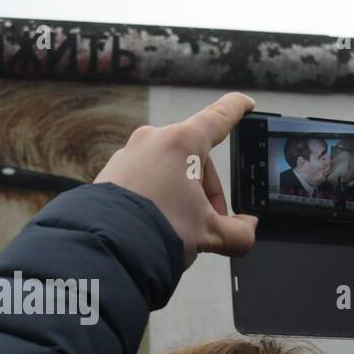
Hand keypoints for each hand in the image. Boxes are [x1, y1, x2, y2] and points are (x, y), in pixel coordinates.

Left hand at [95, 92, 258, 266]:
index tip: (246, 104)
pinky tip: (156, 223)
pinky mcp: (112, 173)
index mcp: (181, 143)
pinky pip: (146, 179)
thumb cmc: (154, 231)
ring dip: (183, 195)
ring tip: (179, 227)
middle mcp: (153, 140)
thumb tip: (247, 229)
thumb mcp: (208, 233)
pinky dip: (158, 197)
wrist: (106, 249)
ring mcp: (128, 155)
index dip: (237, 109)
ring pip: (170, 169)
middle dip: (207, 190)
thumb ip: (238, 232)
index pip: (219, 117)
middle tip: (209, 221)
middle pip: (195, 158)